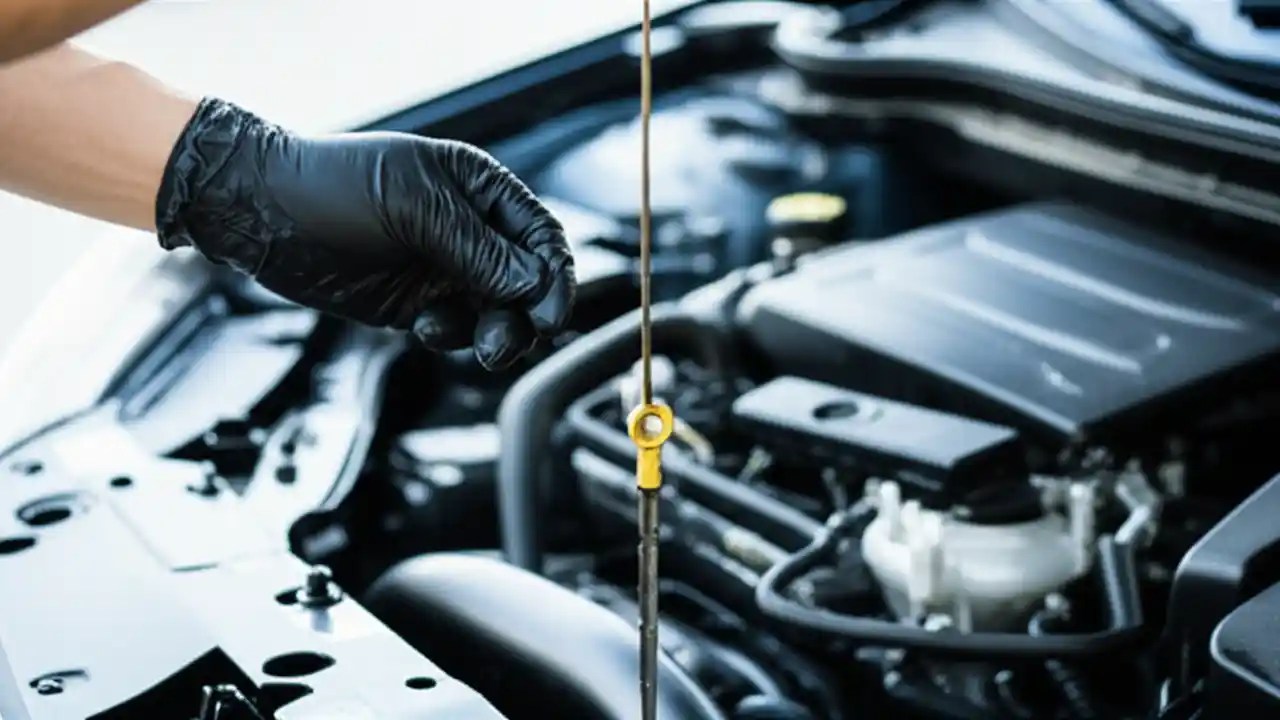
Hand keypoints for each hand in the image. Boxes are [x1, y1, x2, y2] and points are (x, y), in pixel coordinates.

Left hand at [155, 98, 574, 369]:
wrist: (263, 213)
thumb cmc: (334, 187)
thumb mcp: (413, 208)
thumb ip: (477, 250)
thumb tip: (534, 286)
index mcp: (480, 189)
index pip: (541, 237)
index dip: (555, 278)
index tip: (550, 316)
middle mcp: (470, 231)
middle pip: (528, 284)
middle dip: (524, 316)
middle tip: (503, 343)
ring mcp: (445, 269)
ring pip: (497, 314)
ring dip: (493, 335)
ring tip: (470, 344)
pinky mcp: (417, 304)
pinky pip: (457, 330)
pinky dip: (452, 337)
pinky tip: (424, 329)